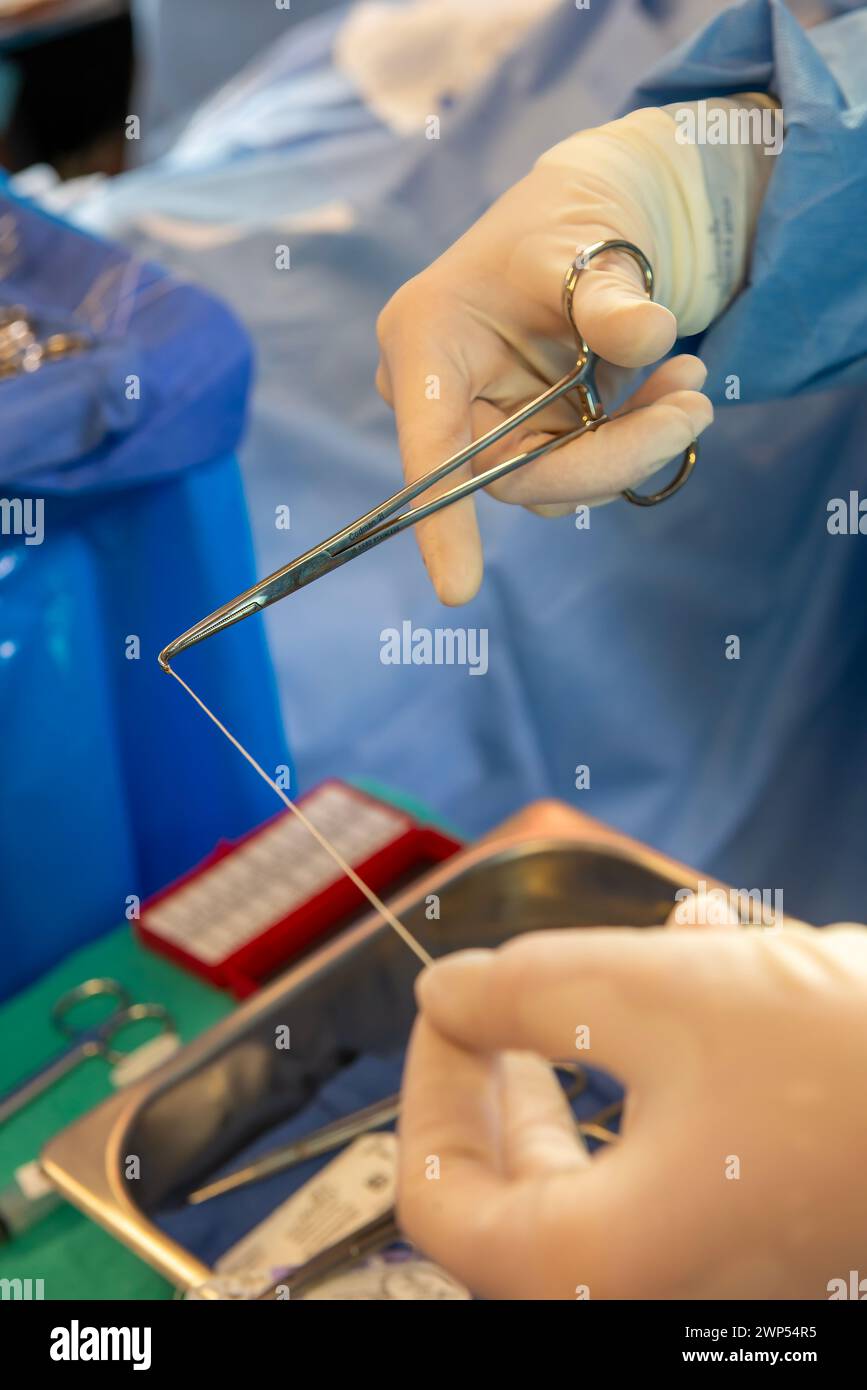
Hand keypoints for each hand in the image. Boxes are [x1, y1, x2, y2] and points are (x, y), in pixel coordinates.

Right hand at [376, 100, 773, 602]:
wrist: (592, 220)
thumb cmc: (568, 220)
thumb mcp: (590, 243)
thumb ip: (611, 295)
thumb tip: (650, 338)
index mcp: (425, 341)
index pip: (430, 446)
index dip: (441, 520)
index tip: (459, 590)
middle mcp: (441, 396)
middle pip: (511, 475)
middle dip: (611, 456)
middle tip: (694, 410)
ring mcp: (484, 426)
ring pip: (554, 483)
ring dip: (635, 446)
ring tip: (692, 380)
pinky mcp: (527, 441)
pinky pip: (579, 471)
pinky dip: (634, 440)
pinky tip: (672, 387)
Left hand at [398, 923, 866, 1298]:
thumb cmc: (843, 1066)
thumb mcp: (652, 992)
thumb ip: (522, 990)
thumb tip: (445, 994)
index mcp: (594, 1270)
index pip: (438, 1201)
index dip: (426, 1090)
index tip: (452, 1008)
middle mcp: (647, 1300)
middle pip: (515, 1194)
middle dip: (509, 1073)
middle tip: (507, 1002)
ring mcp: (710, 1282)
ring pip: (602, 1171)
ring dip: (599, 1061)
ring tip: (622, 970)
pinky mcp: (761, 1248)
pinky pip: (677, 1171)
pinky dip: (667, 1083)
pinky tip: (707, 979)